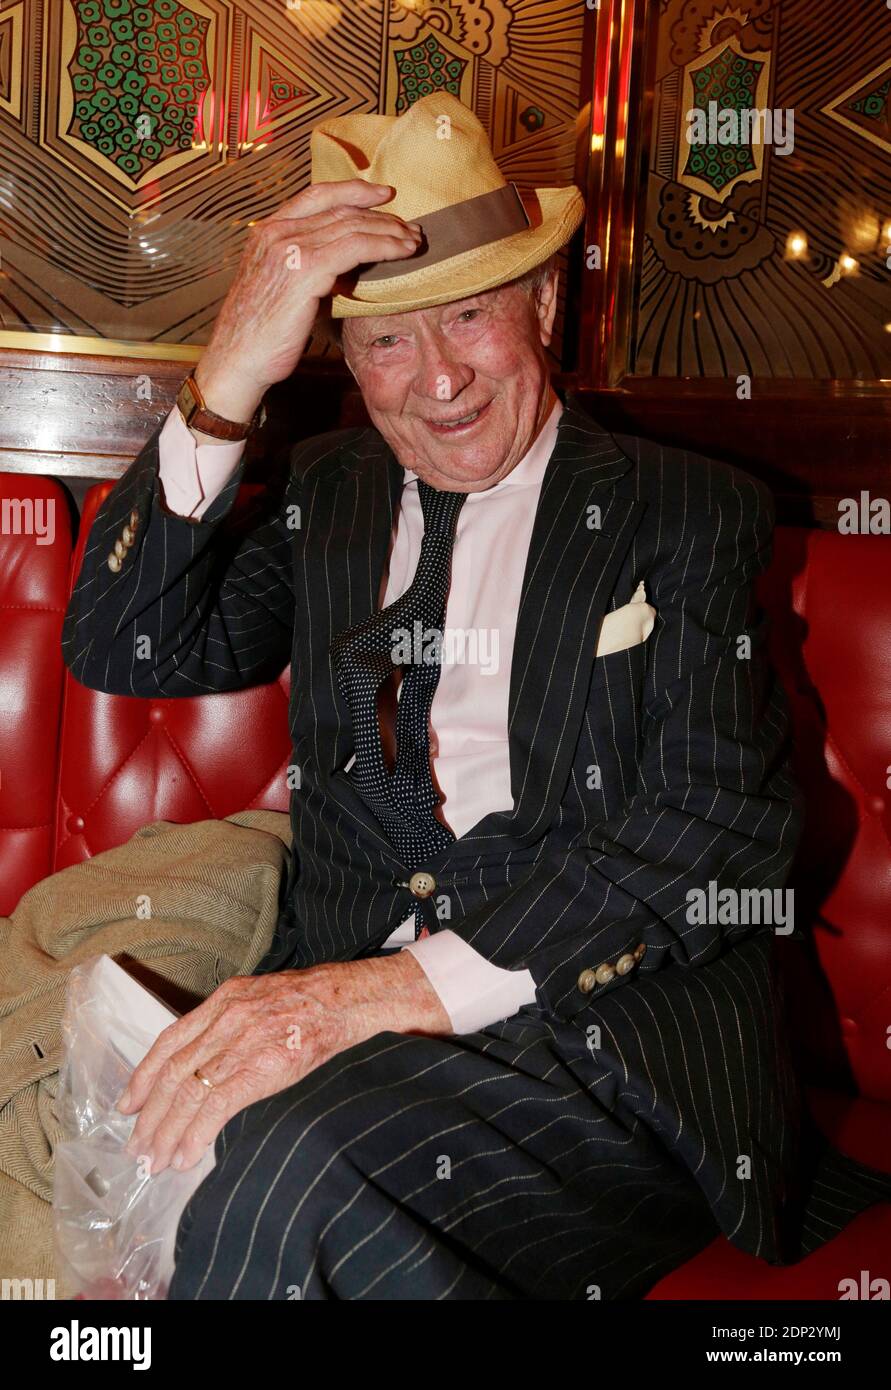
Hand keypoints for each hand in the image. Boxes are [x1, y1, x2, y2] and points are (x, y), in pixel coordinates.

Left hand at [117, 953, 449, 1174]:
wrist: (350, 1000)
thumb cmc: (313, 1003)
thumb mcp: (262, 998)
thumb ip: (231, 1022)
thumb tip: (207, 1061)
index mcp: (224, 1000)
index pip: (169, 1041)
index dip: (143, 1076)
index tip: (128, 1105)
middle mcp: (226, 1018)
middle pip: (173, 1072)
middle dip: (150, 1115)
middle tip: (137, 1148)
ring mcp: (242, 1042)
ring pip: (188, 1092)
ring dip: (167, 1132)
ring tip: (156, 1160)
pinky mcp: (261, 1067)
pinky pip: (215, 1106)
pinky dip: (195, 1135)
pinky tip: (186, 1157)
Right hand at [194, 180, 422, 420]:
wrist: (236, 360)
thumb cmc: (259, 335)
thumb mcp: (281, 289)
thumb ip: (306, 269)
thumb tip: (343, 269)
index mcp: (267, 232)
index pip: (316, 196)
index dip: (353, 190)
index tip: (383, 194)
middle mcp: (276, 232)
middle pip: (340, 210)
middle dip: (381, 216)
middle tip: (409, 227)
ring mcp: (289, 248)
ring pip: (351, 226)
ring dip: (389, 232)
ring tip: (413, 241)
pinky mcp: (305, 270)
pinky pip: (355, 248)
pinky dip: (384, 247)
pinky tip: (402, 252)